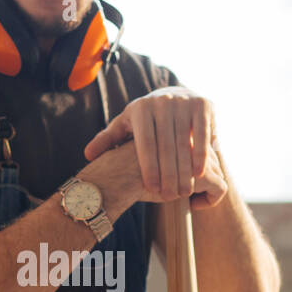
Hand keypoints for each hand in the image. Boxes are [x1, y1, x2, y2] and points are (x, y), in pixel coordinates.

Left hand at [83, 87, 228, 209]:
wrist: (174, 95)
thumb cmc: (145, 120)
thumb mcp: (126, 126)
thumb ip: (108, 140)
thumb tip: (88, 155)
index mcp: (140, 108)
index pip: (145, 143)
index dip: (149, 167)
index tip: (152, 189)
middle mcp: (161, 102)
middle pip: (166, 144)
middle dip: (168, 173)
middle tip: (170, 196)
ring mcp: (183, 101)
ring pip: (185, 141)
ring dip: (185, 169)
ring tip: (184, 191)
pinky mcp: (202, 103)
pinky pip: (202, 133)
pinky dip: (201, 153)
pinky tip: (199, 174)